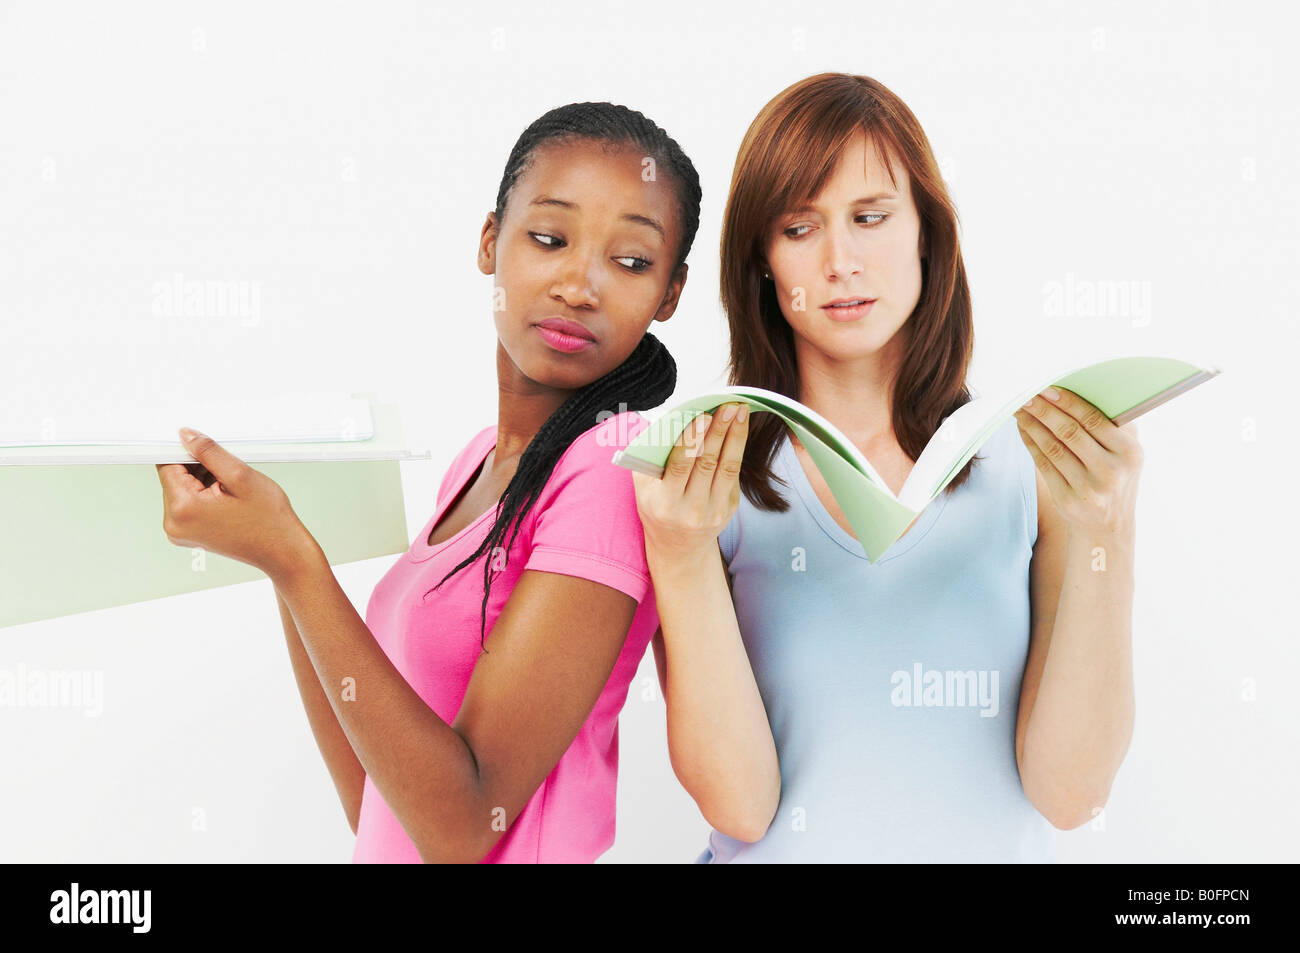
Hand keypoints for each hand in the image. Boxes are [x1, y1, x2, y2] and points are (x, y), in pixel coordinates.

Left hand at [156, 428, 316, 581]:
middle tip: (227, 473)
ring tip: (231, 489)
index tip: (204, 447)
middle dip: (197, 467)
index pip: (166, 465)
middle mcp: (174, 524)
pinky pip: (189, 503)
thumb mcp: (239, 476)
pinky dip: (205, 494)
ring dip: (203, 480)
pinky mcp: (188, 534)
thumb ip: (208, 452)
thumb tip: (185, 435)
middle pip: (173, 478)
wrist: (281, 551)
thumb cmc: (267, 519)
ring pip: (182, 489)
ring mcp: (180, 532)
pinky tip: (227, 498)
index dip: (185, 450)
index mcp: (182, 508)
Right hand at [631, 402, 749, 561]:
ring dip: (735, 436)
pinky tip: (738, 429)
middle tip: (728, 406)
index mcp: (663, 502)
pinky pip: (733, 475)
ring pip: (726, 467)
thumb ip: (650, 459)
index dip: (693, 440)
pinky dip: (736, 450)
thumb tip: (669, 423)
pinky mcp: (728, 509)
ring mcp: (712, 511)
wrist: (677, 547)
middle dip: (719, 431)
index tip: (703, 416)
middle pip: (707, 463)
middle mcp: (690, 509)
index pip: (680, 466)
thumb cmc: (656, 507)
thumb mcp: (644, 488)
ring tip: (739, 411)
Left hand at [1014, 387, 1143, 537]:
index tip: (1047, 388)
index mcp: (1130, 452)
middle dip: (1044, 410)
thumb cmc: (1114, 477)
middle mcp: (1111, 471)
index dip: (1067, 402)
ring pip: (1053, 447)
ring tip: (1019, 409)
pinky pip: (1043, 465)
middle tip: (1025, 395)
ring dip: (1032, 425)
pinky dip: (1031, 443)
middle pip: (1070, 432)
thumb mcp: (1126, 454)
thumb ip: (1112, 425)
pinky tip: (1023, 429)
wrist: (1109, 527)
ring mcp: (1089, 488)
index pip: (1094, 419)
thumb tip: (1077, 389)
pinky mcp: (1068, 500)